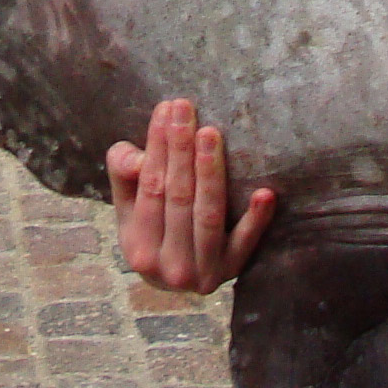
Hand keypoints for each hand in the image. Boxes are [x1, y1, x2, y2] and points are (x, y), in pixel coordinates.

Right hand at [109, 98, 276, 292]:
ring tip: (211, 134)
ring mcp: (201, 272)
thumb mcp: (126, 205)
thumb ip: (123, 173)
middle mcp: (167, 265)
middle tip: (187, 109)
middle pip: (177, 197)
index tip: (166, 109)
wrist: (173, 278)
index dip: (156, 147)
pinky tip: (264, 193)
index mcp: (136, 246)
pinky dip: (256, 219)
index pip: (149, 186)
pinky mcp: (231, 272)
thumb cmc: (150, 230)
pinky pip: (245, 243)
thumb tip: (137, 156)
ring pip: (207, 214)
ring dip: (210, 172)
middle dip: (181, 149)